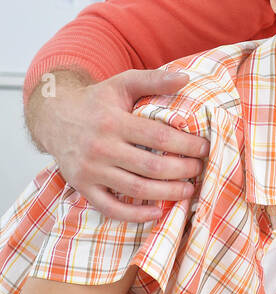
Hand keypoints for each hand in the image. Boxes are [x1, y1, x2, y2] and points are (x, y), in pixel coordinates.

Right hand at [33, 70, 208, 221]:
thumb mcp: (123, 83)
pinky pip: (110, 208)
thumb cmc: (96, 101)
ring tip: (188, 189)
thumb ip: (154, 79)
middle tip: (199, 168)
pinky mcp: (82, 187)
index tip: (205, 148)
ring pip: (136, 189)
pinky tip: (158, 212)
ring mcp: (89, 170)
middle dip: (183, 170)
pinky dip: (135, 215)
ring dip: (168, 193)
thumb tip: (186, 77)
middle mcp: (99, 148)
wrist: (53, 116)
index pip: (159, 137)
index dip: (187, 145)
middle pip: (152, 167)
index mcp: (112, 122)